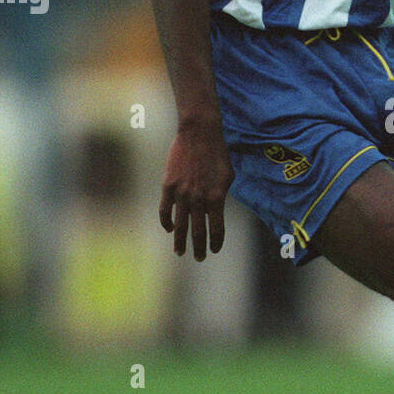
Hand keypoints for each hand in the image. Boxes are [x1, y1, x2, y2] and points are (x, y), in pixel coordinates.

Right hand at [159, 119, 234, 258]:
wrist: (199, 135)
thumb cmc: (218, 154)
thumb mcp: (228, 177)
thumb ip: (221, 196)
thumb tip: (216, 211)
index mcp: (216, 198)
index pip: (216, 229)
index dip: (216, 242)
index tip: (214, 250)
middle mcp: (198, 199)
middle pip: (198, 232)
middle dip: (198, 248)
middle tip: (198, 259)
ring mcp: (181, 194)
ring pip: (179, 225)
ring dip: (180, 241)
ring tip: (180, 252)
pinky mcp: (168, 187)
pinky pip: (165, 210)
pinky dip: (166, 222)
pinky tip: (168, 230)